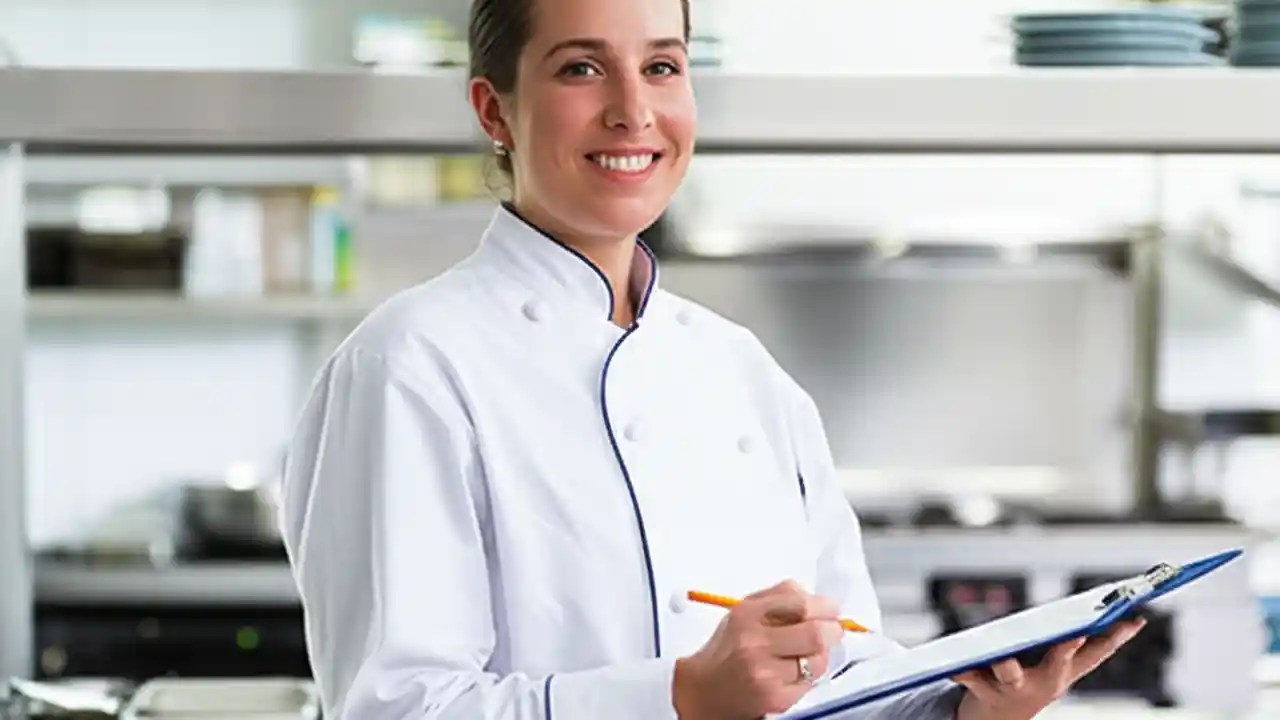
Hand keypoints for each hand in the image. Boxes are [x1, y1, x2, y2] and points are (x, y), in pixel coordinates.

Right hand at [673, 580, 843, 719]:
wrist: (705, 690)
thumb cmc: (728, 648)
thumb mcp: (744, 611)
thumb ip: (779, 597)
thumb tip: (817, 598)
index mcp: (747, 615)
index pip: (800, 604)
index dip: (824, 607)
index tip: (831, 609)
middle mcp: (755, 644)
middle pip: (815, 634)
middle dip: (832, 631)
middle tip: (833, 630)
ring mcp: (767, 674)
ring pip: (818, 661)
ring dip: (820, 655)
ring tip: (807, 653)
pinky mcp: (777, 699)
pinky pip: (810, 683)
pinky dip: (809, 676)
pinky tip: (793, 672)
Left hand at [951, 617, 1147, 719]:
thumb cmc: (1030, 683)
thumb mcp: (1061, 667)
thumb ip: (1087, 645)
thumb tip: (1132, 620)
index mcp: (1064, 672)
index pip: (1097, 652)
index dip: (1115, 636)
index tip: (1131, 619)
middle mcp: (1043, 682)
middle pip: (1058, 663)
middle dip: (1066, 648)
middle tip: (1073, 634)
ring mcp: (1013, 688)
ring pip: (1010, 672)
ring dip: (1007, 663)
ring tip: (1001, 652)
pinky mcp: (982, 689)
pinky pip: (969, 677)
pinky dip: (960, 671)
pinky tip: (950, 666)